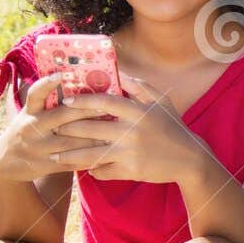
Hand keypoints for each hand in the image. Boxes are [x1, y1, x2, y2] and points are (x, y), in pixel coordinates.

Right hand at [0, 73, 115, 182]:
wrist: (7, 161)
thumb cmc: (29, 129)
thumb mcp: (31, 114)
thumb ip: (49, 102)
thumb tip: (79, 82)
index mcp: (29, 112)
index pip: (35, 94)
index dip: (46, 83)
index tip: (61, 74)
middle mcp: (31, 127)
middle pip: (62, 116)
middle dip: (86, 111)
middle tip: (107, 107)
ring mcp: (38, 147)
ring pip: (71, 142)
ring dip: (94, 137)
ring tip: (114, 131)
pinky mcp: (45, 164)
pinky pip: (72, 161)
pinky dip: (90, 158)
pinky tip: (107, 153)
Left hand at [50, 75, 208, 183]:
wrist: (190, 159)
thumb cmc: (172, 126)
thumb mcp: (160, 102)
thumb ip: (138, 86)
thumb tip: (118, 71)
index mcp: (137, 112)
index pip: (103, 102)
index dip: (81, 100)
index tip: (65, 100)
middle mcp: (131, 132)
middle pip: (90, 128)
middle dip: (68, 128)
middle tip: (54, 127)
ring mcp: (129, 153)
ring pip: (91, 154)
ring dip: (70, 155)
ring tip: (56, 154)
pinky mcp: (131, 171)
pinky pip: (104, 171)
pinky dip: (92, 170)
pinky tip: (83, 168)